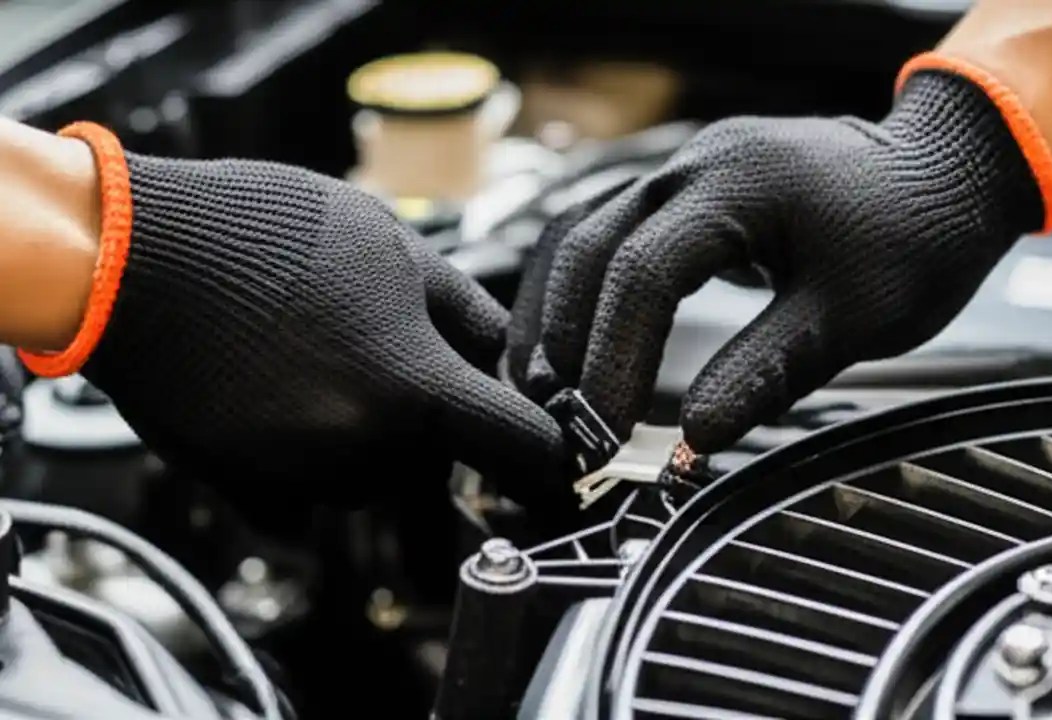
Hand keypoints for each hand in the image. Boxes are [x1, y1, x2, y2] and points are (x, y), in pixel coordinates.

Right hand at [21, 124, 562, 505]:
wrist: (132, 257)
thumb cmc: (267, 234)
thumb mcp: (396, 246)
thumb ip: (472, 313)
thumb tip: (518, 360)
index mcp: (417, 390)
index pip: (521, 450)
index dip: (550, 455)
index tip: (559, 462)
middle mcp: (364, 451)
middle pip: (438, 460)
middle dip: (431, 417)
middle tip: (383, 345)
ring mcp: (303, 477)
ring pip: (376, 475)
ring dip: (371, 435)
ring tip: (320, 355)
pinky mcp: (247, 490)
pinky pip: (309, 494)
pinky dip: (310, 458)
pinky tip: (280, 395)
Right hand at [508, 69, 1051, 453]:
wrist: (948, 171)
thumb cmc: (916, 232)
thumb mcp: (851, 316)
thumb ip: (765, 372)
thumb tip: (694, 438)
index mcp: (736, 183)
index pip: (643, 275)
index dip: (614, 358)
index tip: (604, 428)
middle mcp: (695, 165)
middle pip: (588, 245)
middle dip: (563, 337)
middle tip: (555, 417)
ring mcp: (686, 171)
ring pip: (584, 233)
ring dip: (559, 311)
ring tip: (547, 387)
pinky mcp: (689, 190)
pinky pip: (610, 232)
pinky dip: (585, 290)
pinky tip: (578, 338)